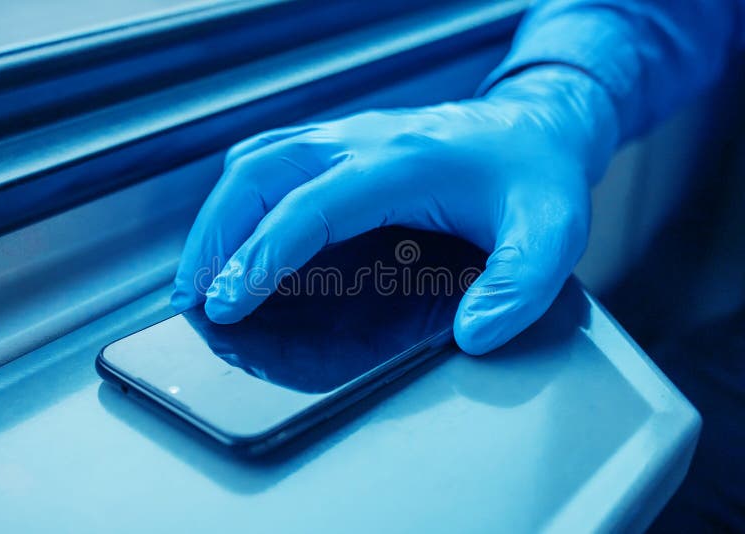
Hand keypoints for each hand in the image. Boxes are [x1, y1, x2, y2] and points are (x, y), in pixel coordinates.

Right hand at [171, 66, 618, 354]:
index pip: (311, 206)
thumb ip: (518, 288)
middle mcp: (363, 140)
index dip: (262, 255)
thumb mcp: (551, 235)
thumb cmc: (539, 176)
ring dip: (219, 215)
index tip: (228, 302)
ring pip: (256, 161)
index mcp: (403, 163)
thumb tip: (472, 335)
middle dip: (215, 235)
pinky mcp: (344, 144)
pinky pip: (273, 160)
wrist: (539, 125)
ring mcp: (349, 136)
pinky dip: (241, 200)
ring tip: (200, 272)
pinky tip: (237, 233)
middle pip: (259, 173)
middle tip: (194, 295)